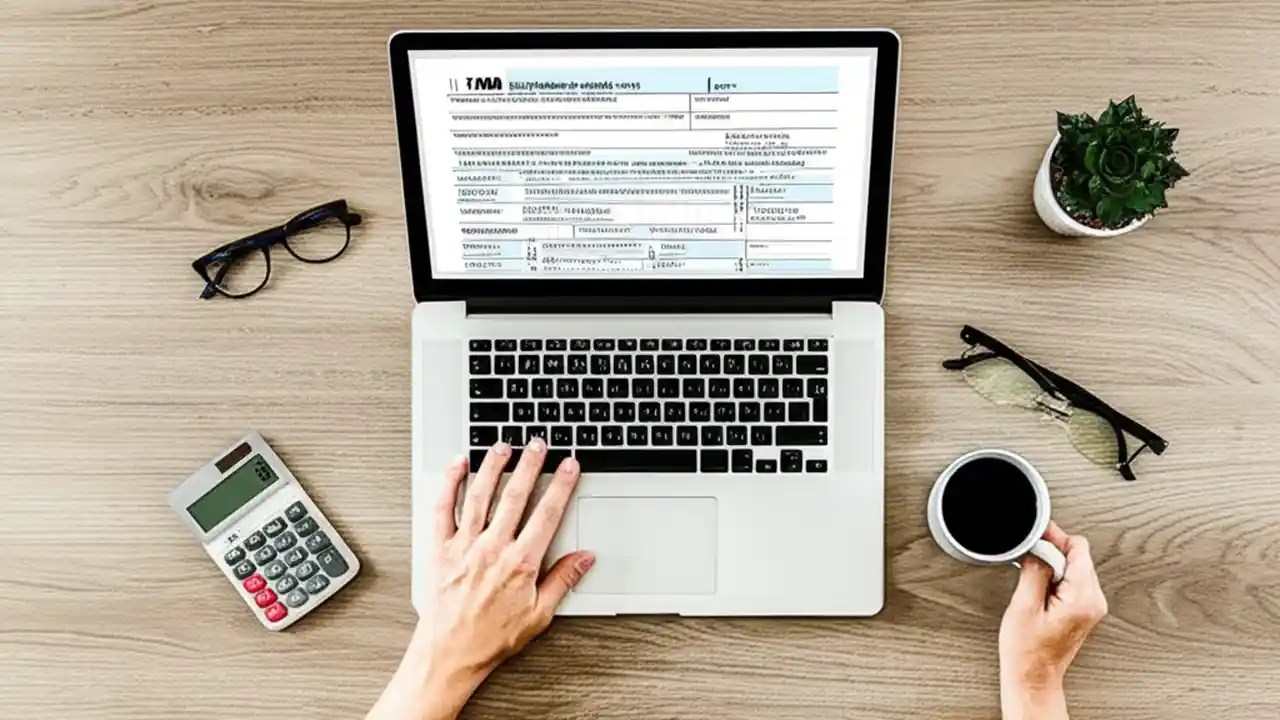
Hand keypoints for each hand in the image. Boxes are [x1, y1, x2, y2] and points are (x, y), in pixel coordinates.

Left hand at [367, 440, 594, 719]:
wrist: (449, 654)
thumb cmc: (491, 638)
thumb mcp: (539, 615)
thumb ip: (563, 580)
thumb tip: (585, 558)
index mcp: (520, 563)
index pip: (547, 513)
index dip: (561, 485)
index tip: (570, 466)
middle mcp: (492, 548)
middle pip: (515, 495)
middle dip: (530, 465)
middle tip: (539, 444)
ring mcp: (464, 545)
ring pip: (480, 494)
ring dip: (493, 466)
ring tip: (503, 445)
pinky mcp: (440, 548)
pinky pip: (443, 508)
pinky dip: (449, 483)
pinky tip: (458, 465)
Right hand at [998, 521, 1107, 719]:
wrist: (1033, 677)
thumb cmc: (1028, 652)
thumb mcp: (1023, 606)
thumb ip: (1035, 572)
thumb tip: (1038, 549)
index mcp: (1082, 598)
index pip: (1078, 548)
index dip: (1055, 536)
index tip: (1038, 533)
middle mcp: (1093, 601)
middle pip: (1077, 556)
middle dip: (1051, 553)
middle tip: (1028, 561)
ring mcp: (1091, 606)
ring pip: (1074, 566)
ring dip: (1052, 567)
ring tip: (1033, 585)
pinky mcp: (1084, 609)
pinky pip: (1072, 580)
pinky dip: (1055, 579)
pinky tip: (1039, 592)